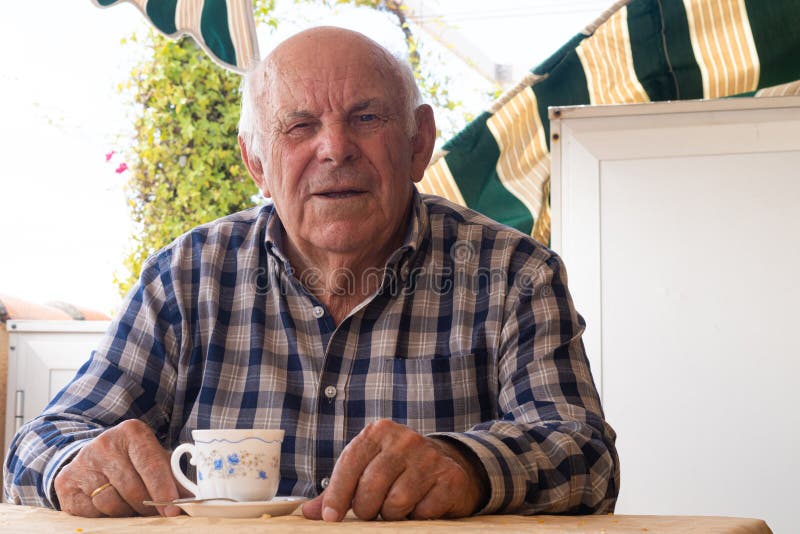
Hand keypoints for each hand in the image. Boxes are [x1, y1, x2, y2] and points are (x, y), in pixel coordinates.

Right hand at [54, 419, 183, 516]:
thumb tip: (192, 501)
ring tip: (134, 509)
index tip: (173, 508)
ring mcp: (82, 463)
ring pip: (112, 503)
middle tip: (157, 514)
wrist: (93, 455)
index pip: (151, 464)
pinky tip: (112, 507)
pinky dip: (105, 516)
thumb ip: (173, 478)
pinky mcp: (66, 483)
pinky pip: (91, 513)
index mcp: (132, 432)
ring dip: (127, 513)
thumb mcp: (155, 459)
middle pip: (132, 488)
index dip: (163, 490)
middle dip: (148, 506)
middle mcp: (104, 444)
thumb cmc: (133, 460)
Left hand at [301, 419, 487, 520]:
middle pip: (371, 486)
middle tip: (372, 511)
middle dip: (366, 508)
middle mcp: (405, 439)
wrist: (448, 464)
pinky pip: (423, 511)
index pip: (350, 463)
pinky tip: (420, 505)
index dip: (337, 494)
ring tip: (397, 506)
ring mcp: (430, 457)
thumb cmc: (398, 469)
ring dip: (392, 514)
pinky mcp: (449, 477)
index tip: (330, 517)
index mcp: (379, 432)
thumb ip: (338, 489)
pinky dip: (417, 516)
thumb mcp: (368, 469)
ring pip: (396, 502)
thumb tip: (308, 512)